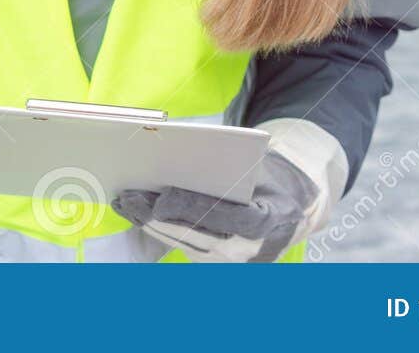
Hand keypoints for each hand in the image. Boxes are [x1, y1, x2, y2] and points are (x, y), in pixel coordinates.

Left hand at [111, 118, 347, 261]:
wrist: (292, 207)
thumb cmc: (269, 177)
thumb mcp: (257, 167)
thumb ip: (226, 167)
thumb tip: (179, 155)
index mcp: (266, 221)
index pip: (223, 217)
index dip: (191, 208)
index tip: (162, 198)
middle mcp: (248, 249)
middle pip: (195, 233)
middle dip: (158, 216)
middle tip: (130, 197)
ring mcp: (231, 261)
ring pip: (183, 242)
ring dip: (150, 224)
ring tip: (126, 203)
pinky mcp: (216, 261)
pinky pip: (183, 245)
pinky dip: (159, 230)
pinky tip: (138, 214)